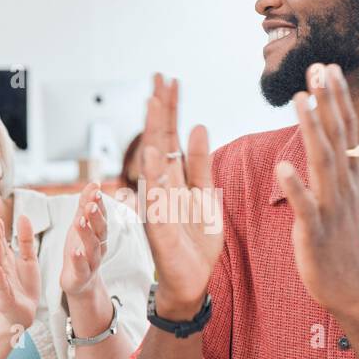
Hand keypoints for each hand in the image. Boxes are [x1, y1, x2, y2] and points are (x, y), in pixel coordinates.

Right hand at [0, 214, 40, 329]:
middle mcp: (1, 271)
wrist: (23, 313)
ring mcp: (1, 284)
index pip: (1, 243)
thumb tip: (23, 216)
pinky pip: (1, 287)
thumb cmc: (24, 286)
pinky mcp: (4, 299)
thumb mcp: (28, 260)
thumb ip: (25, 240)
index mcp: (6, 261)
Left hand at [59, 183, 108, 301]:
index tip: (96, 192)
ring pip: (92, 247)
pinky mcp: (82, 275)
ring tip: (79, 222)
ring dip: (87, 234)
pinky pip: (82, 267)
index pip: (101, 216)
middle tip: (90, 205)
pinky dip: (79, 259)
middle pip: (100, 230)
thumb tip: (94, 183)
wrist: (79, 281)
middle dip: (96, 217)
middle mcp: (99, 246)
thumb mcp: (80, 224)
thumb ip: (85, 205)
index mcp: (98, 233)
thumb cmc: (80, 249)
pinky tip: (75, 251)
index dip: (99, 205)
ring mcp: (92, 261)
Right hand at [139, 73, 223, 319]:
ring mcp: (157, 204)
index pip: (169, 136)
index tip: (170, 80)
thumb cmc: (195, 241)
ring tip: (154, 102)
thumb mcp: (206, 196)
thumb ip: (201, 164)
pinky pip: (155, 198)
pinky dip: (153, 177)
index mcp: (173, 178)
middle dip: (159, 109)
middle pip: (158, 141)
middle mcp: (161, 187)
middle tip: (160, 77)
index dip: (170, 109)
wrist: (192, 281)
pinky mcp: (159, 227)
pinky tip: (152, 154)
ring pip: (153, 162)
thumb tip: (199, 126)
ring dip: (153, 132)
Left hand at [274, 63, 358, 317]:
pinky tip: (282, 165)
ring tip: (300, 100)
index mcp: (349, 177)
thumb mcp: (349, 196)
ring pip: (322, 162)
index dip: (338, 99)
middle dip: (328, 101)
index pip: (345, 130)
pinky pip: (305, 206)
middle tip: (318, 68)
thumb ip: (346, 165)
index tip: (328, 67)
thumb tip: (348, 136)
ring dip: (311, 129)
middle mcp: (344, 186)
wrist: (351, 286)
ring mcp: (332, 208)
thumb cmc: (343, 239)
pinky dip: (295, 186)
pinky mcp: (316, 232)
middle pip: (336, 136)